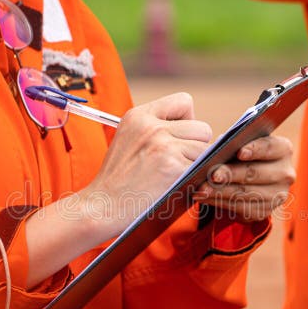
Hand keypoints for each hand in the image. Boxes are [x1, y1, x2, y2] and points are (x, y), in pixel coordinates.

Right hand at [79, 92, 212, 238]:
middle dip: (196, 146)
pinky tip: (176, 186)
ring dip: (196, 164)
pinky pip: (203, 168)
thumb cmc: (116, 180)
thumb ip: (155, 129)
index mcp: (139, 115)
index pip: (184, 101)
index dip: (189, 120)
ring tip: (174, 176)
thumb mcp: (127, 139)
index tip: (179, 138)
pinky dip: (195, 179)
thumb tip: (194, 130)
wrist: (102, 206)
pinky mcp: (173, 166)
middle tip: (178, 163)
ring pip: (205, 148)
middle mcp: (152, 126)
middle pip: (202, 128)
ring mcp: (163, 145)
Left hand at [194, 135, 294, 221]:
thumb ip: (233, 144)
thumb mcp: (241, 145)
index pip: (270, 147)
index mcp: (283, 150)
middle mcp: (285, 173)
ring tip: (202, 189)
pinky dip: (220, 203)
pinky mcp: (264, 212)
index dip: (256, 149)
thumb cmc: (242, 156)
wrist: (250, 182)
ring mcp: (277, 195)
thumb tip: (218, 149)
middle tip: (212, 175)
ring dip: (221, 192)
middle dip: (231, 174)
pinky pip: (240, 208)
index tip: (239, 152)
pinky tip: (206, 198)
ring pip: (246, 193)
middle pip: (256, 173)